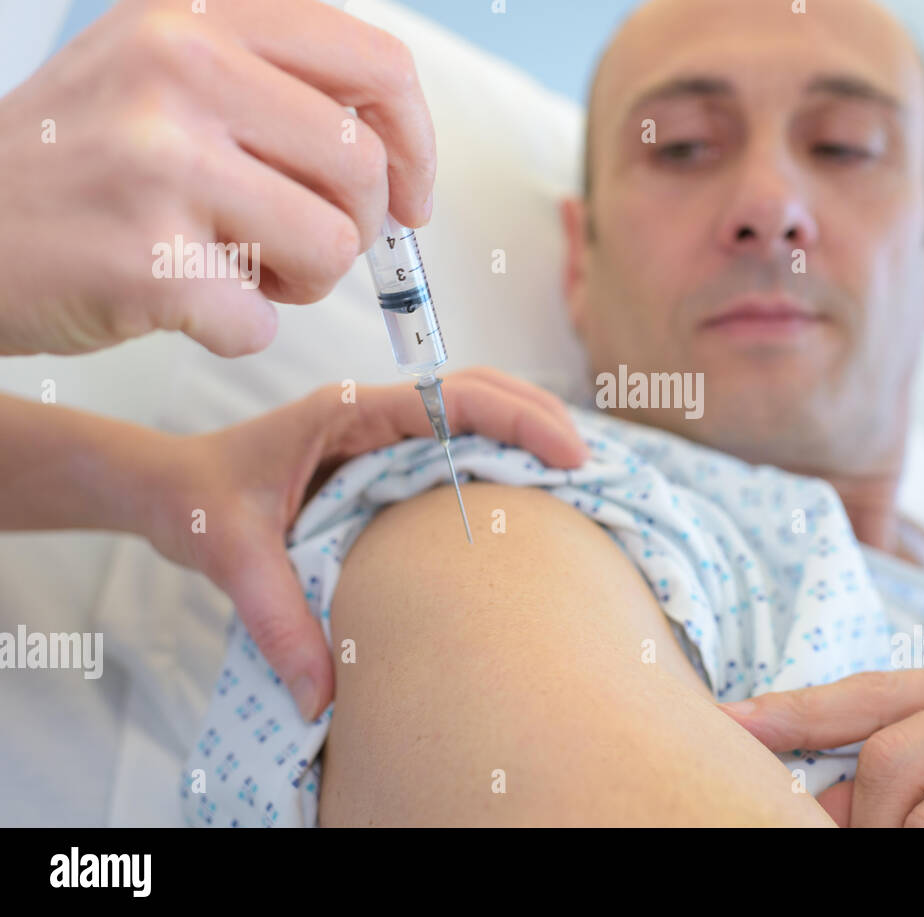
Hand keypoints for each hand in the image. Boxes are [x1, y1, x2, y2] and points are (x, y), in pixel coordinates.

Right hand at [0, 0, 434, 356]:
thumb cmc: (79, 157)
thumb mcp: (166, 66)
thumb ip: (281, 85)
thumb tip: (404, 156)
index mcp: (200, 5)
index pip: (378, 63)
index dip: (416, 143)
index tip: (410, 194)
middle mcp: (180, 64)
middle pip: (366, 168)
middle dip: (356, 226)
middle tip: (299, 240)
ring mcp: (161, 160)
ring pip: (334, 246)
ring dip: (302, 279)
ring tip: (236, 264)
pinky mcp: (147, 258)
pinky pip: (264, 319)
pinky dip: (237, 326)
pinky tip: (180, 297)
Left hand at [145, 368, 587, 720]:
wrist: (172, 490)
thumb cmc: (201, 502)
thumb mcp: (233, 556)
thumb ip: (278, 620)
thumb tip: (322, 695)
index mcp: (346, 414)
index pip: (450, 397)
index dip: (518, 418)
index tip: (569, 453)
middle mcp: (374, 413)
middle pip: (480, 389)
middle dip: (540, 415)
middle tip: (589, 464)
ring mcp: (385, 430)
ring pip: (475, 409)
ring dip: (528, 428)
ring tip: (576, 471)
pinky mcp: (388, 454)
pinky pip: (458, 440)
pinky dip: (503, 452)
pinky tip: (529, 487)